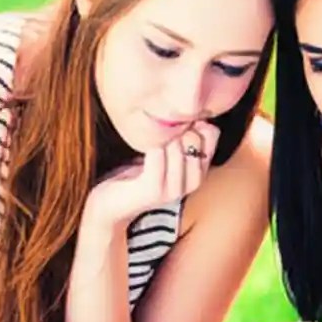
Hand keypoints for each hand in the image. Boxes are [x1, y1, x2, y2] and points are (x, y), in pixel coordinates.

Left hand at [82, 122, 219, 231]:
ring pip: (176, 144)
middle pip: (194, 137)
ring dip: (158, 138)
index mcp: (198, 171)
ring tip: (147, 145)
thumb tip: (201, 117)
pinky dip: (147, 147)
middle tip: (156, 136)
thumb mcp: (164, 153)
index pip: (211, 133)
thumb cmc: (136, 174)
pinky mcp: (154, 190)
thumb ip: (184, 139)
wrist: (111, 204)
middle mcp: (192, 182)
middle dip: (173, 128)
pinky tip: (141, 153)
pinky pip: (157, 153)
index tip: (172, 126)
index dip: (191, 120)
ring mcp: (174, 189)